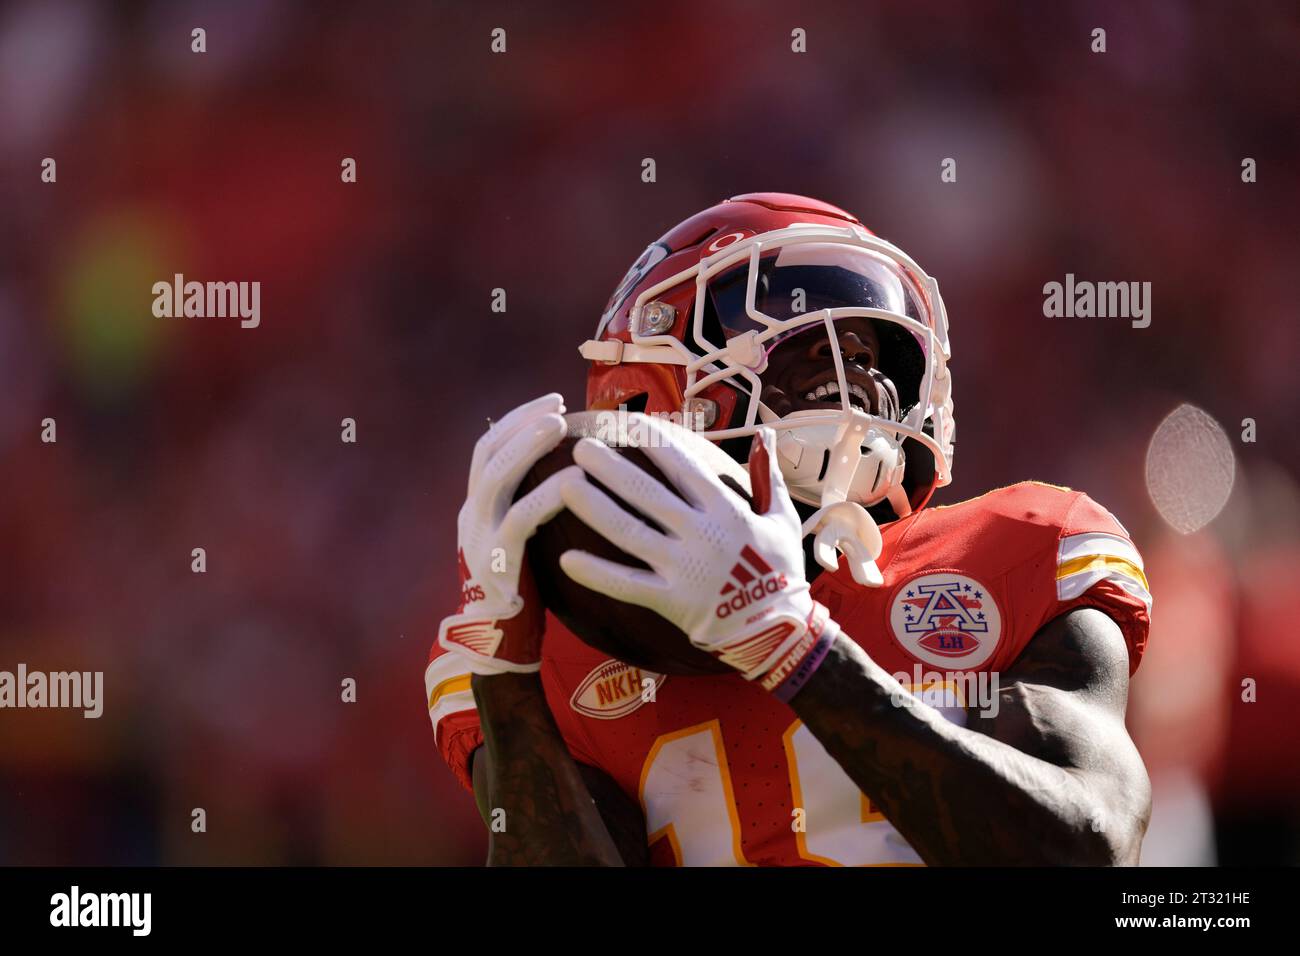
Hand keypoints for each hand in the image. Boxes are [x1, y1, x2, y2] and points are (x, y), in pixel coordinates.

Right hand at [437, 393, 576, 674]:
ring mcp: (477, 538)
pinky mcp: (494, 563)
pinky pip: (518, 521)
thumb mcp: (518, 536)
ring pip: (495, 478)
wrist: (501, 642)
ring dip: (526, 448)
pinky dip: (544, 497)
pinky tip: (570, 482)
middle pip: (488, 454)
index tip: (552, 402)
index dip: (517, 420)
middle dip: (522, 423)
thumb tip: (568, 465)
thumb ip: (529, 502)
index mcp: (474, 506)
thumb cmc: (523, 585)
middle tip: (557, 405)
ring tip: (558, 428)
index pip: (487, 448)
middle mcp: (469, 516)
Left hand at [558, 416, 838, 697]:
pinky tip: (566, 560)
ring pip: (629, 533)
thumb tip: (766, 434)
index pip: (682, 466)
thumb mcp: (782, 518)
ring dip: (594, 508)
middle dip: (611, 468)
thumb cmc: (779, 570)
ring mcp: (683, 568)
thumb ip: (769, 476)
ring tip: (563, 486)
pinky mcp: (670, 600)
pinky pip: (627, 584)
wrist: (777, 630)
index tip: (626, 421)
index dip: (653, 441)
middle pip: (646, 495)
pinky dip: (597, 573)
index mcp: (726, 510)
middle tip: (579, 447)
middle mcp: (700, 534)